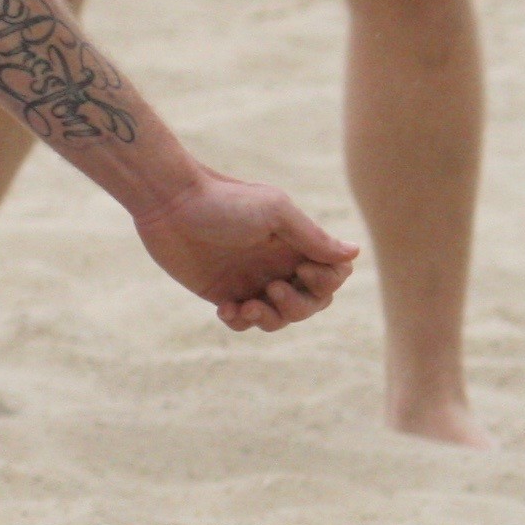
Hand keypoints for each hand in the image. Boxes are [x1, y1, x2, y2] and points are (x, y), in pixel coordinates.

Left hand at [133, 173, 358, 332]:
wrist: (170, 204)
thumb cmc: (225, 201)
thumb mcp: (274, 213)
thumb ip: (312, 236)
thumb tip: (354, 253)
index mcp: (296, 243)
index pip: (333, 274)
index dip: (326, 282)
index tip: (303, 269)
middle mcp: (279, 264)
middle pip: (311, 303)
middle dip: (298, 306)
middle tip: (273, 289)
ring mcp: (251, 280)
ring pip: (279, 318)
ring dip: (269, 319)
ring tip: (245, 306)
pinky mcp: (223, 294)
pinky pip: (244, 322)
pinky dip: (239, 322)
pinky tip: (224, 308)